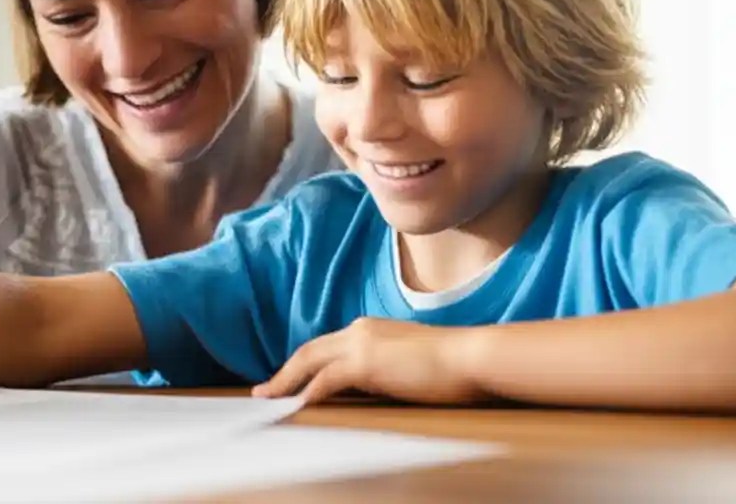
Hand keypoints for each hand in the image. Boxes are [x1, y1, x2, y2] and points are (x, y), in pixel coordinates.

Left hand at [251, 317, 489, 404]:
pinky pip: (326, 379)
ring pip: (309, 361)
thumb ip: (384, 369)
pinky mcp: (366, 362)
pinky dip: (308, 392)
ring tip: (270, 401)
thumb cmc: (452, 364)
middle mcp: (360, 329)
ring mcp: (361, 343)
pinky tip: (297, 407)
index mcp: (371, 328)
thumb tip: (367, 388)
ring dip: (286, 382)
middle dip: (285, 372)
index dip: (305, 364)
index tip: (290, 381)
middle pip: (309, 350)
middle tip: (264, 392)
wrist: (472, 356)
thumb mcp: (408, 362)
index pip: (327, 346)